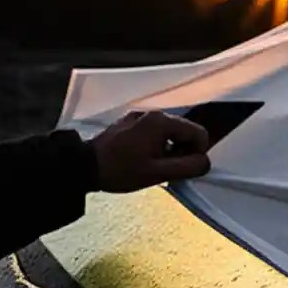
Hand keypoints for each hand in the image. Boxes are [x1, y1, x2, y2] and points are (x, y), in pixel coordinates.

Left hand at [90, 110, 210, 192]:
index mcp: (161, 122)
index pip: (198, 133)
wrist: (82, 167)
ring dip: (169, 149)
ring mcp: (138, 117)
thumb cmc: (119, 170)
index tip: (184, 167)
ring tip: (152, 165)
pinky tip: (141, 159)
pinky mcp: (128, 123)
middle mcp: (152, 114)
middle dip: (183, 151)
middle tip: (166, 169)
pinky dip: (155, 145)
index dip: (198, 153)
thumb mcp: (158, 174)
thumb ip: (188, 167)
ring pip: (169, 132)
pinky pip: (153, 132)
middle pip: (184, 131)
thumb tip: (205, 163)